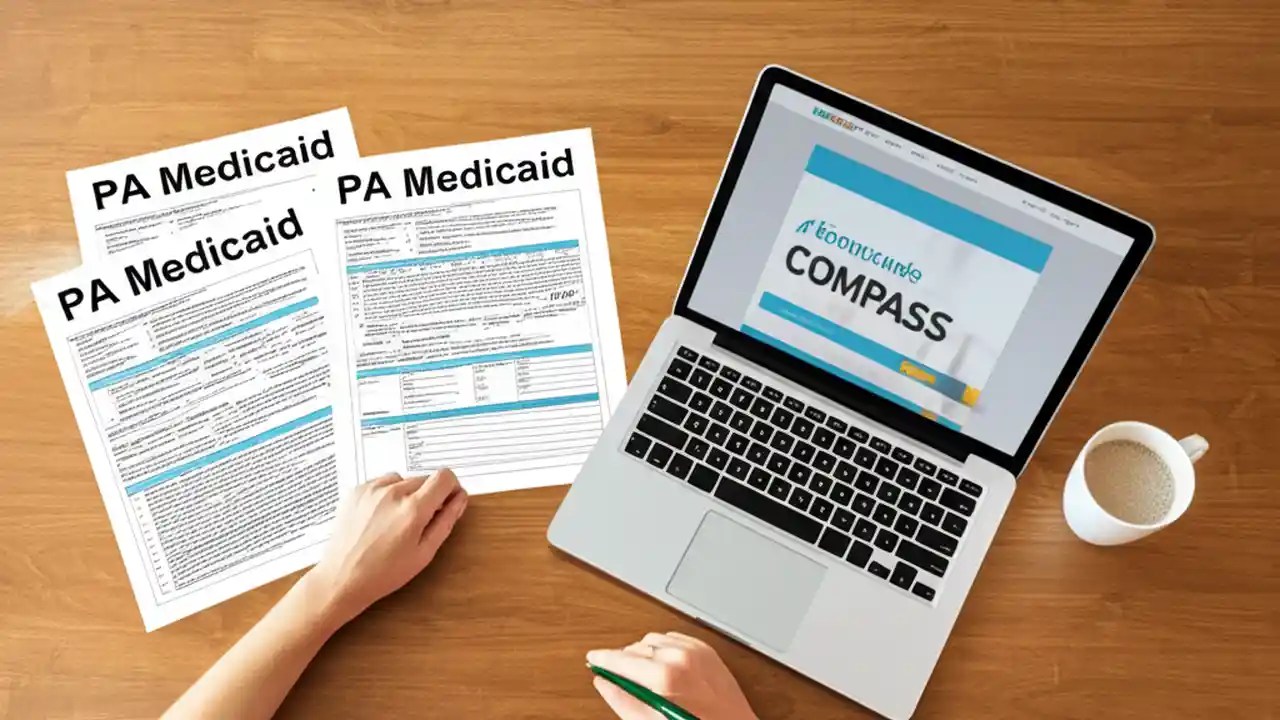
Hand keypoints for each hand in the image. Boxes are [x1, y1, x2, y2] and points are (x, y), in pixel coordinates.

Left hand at [302, 469, 467, 626]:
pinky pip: (382, 483)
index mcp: (413, 509)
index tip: (447, 502)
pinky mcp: (357, 491)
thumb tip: (460, 498)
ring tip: (397, 521)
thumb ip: (446, 521)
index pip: (444, 477)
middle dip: (428, 496)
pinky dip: (387, 495)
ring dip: (407, 494)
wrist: (342, 578)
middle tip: (419, 523)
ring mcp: (372, 489)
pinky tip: (381, 518)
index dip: (451, 488)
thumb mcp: (424, 553)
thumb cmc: (384, 573)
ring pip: (403, 480)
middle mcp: (392, 492)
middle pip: (424, 479)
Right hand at [587, 632, 757, 719]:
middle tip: (617, 675)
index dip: (603, 658)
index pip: (622, 658)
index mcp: (666, 676)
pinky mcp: (706, 650)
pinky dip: (663, 649)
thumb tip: (604, 683)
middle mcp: (681, 656)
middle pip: (636, 647)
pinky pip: (674, 639)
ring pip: (653, 640)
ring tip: (643, 675)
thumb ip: (624, 702)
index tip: (593, 659)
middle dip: (623, 660)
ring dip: (643, 654)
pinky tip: (663, 666)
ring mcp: (695, 651)